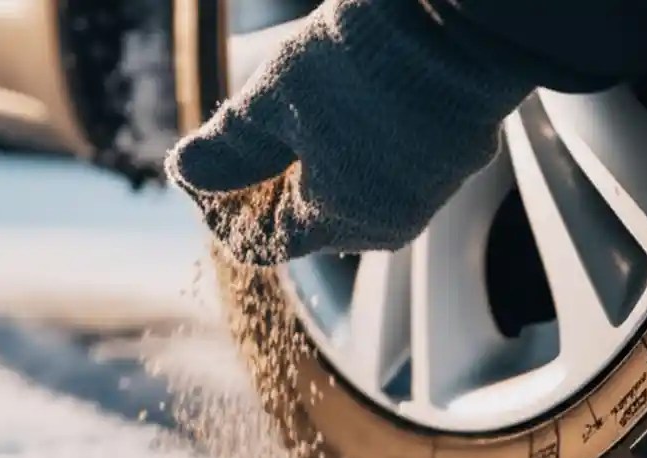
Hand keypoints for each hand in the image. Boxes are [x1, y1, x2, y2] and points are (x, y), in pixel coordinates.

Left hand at [165, 0, 532, 265]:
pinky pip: (389, 167)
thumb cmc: (364, 65)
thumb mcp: (272, 102)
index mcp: (338, 223)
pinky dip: (357, 146)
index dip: (219, 210)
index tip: (202, 167)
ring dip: (314, 161)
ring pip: (349, 191)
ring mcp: (427, 193)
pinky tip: (348, 100)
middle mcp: (389, 225)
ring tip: (298, 107)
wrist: (461, 24)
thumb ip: (227, 148)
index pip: (262, 244)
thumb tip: (185, 173)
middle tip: (245, 128)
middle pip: (307, 220)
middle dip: (267, 182)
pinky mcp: (455, 157)